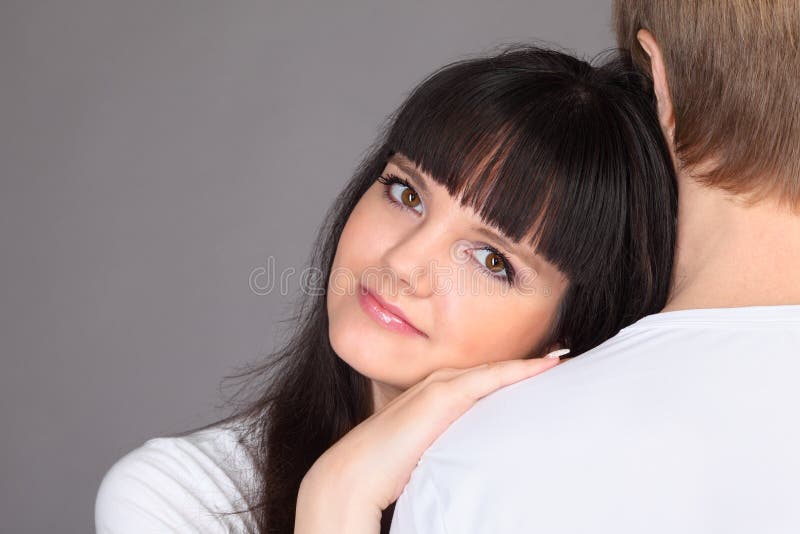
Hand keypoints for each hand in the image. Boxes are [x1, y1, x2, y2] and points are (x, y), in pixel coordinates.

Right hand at [294, 353, 564, 533]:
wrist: (356, 472)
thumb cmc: (385, 465)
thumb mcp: (422, 446)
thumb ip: (441, 439)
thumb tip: (464, 451)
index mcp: (433, 395)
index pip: (479, 379)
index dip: (509, 372)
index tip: (539, 367)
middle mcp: (437, 383)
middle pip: (490, 369)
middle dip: (523, 362)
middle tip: (558, 353)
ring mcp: (439, 386)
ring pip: (493, 369)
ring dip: (527, 363)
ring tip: (557, 357)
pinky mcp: (442, 395)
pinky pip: (489, 378)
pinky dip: (517, 370)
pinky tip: (543, 366)